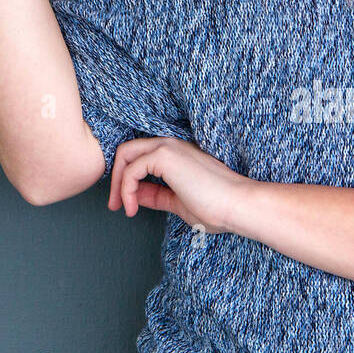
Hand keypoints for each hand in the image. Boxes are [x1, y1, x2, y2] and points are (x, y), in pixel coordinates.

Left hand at [109, 137, 250, 235]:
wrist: (238, 206)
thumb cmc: (218, 207)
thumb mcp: (179, 202)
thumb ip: (157, 195)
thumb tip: (136, 196)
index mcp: (176, 153)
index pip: (140, 156)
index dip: (127, 179)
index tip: (125, 204)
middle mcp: (170, 144)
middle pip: (128, 151)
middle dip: (116, 178)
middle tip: (115, 205)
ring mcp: (167, 147)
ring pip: (126, 155)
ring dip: (118, 184)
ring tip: (122, 208)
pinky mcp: (165, 156)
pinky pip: (131, 169)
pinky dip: (126, 189)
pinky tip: (132, 207)